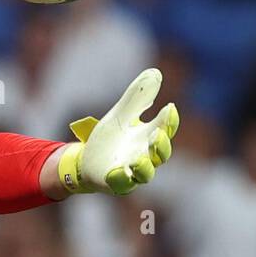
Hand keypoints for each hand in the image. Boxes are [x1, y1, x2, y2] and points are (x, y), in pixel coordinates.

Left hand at [58, 68, 178, 195]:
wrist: (85, 161)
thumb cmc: (109, 139)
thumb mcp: (120, 115)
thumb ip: (137, 97)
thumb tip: (155, 72)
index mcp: (147, 138)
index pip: (165, 129)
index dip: (169, 120)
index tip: (169, 107)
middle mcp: (145, 156)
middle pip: (161, 154)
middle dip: (161, 145)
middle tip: (158, 133)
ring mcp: (131, 172)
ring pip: (146, 173)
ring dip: (144, 166)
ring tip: (139, 159)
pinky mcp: (115, 183)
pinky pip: (122, 184)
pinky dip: (121, 179)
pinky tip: (117, 171)